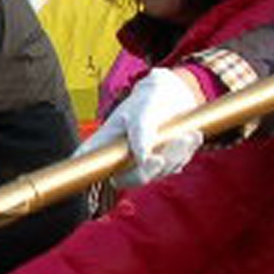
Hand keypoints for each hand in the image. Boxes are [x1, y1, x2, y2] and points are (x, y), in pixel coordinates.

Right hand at [87, 67, 206, 188]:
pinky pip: (175, 167)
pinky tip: (191, 135)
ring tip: (187, 133)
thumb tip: (141, 158)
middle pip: (127, 179)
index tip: (84, 175)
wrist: (176, 94)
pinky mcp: (162, 163)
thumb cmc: (152, 97)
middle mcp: (121, 154)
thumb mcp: (145, 108)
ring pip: (157, 173)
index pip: (87, 158)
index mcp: (106, 139)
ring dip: (177, 154)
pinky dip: (186, 152)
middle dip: (151, 169)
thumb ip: (141, 131)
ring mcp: (142, 161)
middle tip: (164, 154)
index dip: (82, 170)